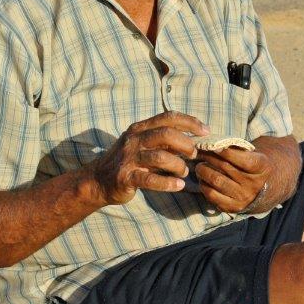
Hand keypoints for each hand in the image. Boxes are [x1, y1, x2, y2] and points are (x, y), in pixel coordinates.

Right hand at [90, 111, 209, 205]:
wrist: (98, 180)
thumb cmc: (127, 162)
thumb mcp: (141, 145)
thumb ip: (162, 141)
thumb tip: (192, 139)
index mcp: (139, 129)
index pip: (168, 118)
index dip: (189, 122)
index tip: (205, 130)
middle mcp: (134, 140)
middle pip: (166, 134)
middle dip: (186, 144)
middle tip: (194, 154)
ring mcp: (129, 158)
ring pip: (161, 157)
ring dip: (179, 165)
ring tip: (184, 172)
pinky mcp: (126, 177)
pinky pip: (151, 179)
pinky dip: (168, 183)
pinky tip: (178, 186)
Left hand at [195, 146, 272, 213]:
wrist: (261, 188)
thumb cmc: (250, 164)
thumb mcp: (251, 154)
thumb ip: (236, 148)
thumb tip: (212, 143)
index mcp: (262, 167)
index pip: (244, 160)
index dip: (227, 152)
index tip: (214, 146)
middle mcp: (254, 184)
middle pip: (225, 168)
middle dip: (209, 157)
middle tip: (199, 152)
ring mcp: (244, 197)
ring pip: (216, 181)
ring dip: (203, 171)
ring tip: (199, 166)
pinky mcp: (233, 207)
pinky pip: (212, 195)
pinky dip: (203, 185)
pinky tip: (202, 179)